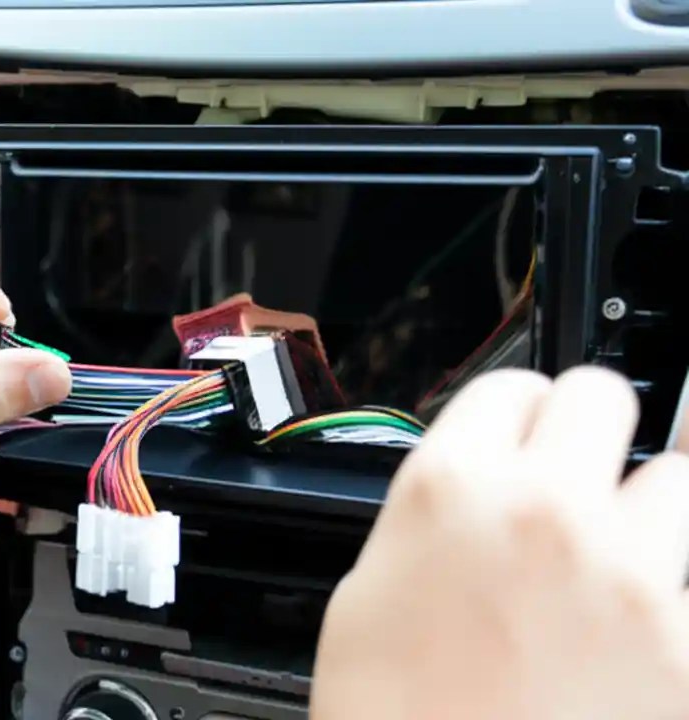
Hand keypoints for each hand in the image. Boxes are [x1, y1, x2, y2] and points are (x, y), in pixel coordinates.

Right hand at [311, 368, 688, 719]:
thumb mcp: (369, 592)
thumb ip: (435, 517)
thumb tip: (477, 488)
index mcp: (450, 489)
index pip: (510, 387)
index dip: (514, 414)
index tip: (522, 432)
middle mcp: (546, 512)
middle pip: (603, 399)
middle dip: (587, 433)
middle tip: (574, 478)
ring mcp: (632, 577)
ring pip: (679, 475)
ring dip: (650, 503)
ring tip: (621, 551)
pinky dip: (669, 589)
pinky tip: (632, 624)